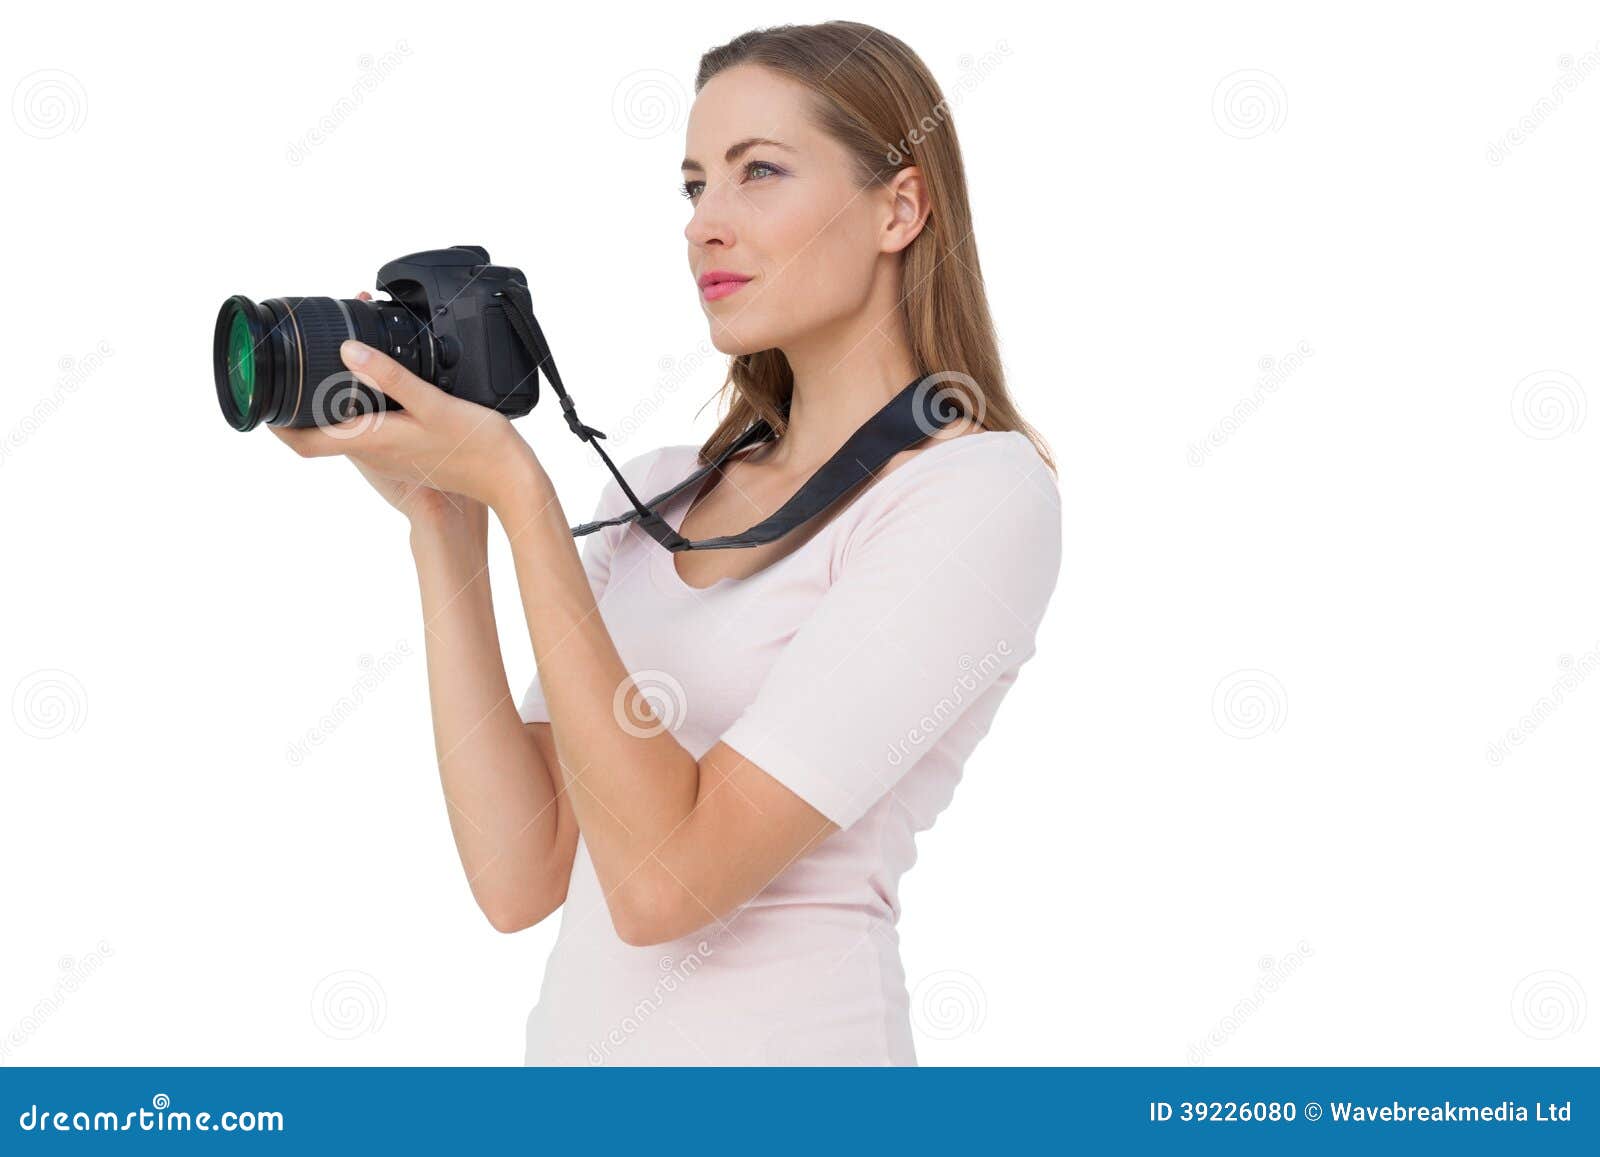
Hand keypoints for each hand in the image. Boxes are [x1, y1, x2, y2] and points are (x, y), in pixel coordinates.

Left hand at [269, 303, 541, 517]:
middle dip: (303, 402)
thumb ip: (390, 376)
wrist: (511, 480)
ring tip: (337, 364)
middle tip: (297, 369)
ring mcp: (393, 456)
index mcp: (373, 442)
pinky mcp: (411, 452)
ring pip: (347, 430)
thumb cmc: (477, 446)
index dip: (275, 425)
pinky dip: (363, 407)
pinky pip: (373, 431)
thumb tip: (347, 351)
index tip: (262, 400)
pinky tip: (381, 384)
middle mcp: (376, 452)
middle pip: (320, 433)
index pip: (304, 442)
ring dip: (334, 401)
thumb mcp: (433, 403)